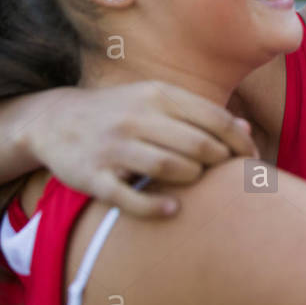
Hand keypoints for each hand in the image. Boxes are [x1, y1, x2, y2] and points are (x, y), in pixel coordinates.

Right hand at [21, 80, 257, 216]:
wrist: (54, 120)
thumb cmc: (119, 112)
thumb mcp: (155, 100)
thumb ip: (199, 113)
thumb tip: (246, 130)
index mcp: (157, 95)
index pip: (214, 118)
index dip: (240, 143)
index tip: (251, 160)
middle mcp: (136, 118)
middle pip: (198, 145)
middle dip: (220, 163)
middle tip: (225, 175)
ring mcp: (113, 148)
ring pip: (170, 167)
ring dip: (192, 179)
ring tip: (194, 182)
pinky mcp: (93, 177)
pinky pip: (129, 197)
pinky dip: (155, 206)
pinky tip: (172, 208)